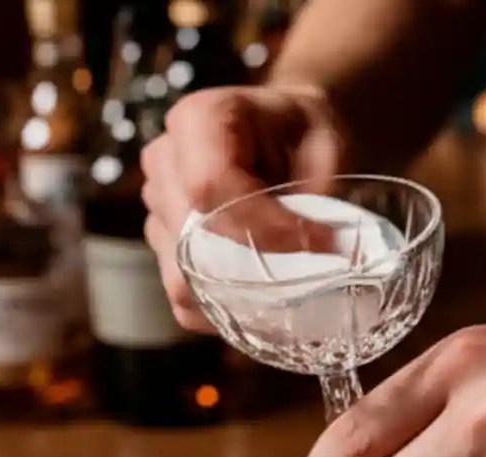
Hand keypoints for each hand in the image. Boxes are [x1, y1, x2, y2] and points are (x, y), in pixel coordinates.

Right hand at [140, 84, 348, 331]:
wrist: (292, 139)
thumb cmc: (309, 136)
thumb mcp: (328, 147)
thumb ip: (318, 196)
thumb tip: (319, 254)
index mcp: (199, 119)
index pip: (209, 184)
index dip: (265, 225)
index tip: (320, 241)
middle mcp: (164, 162)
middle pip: (191, 237)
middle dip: (256, 265)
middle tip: (315, 272)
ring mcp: (157, 207)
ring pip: (183, 275)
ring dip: (239, 289)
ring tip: (289, 280)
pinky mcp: (163, 247)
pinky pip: (184, 300)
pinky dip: (224, 308)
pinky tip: (262, 294)